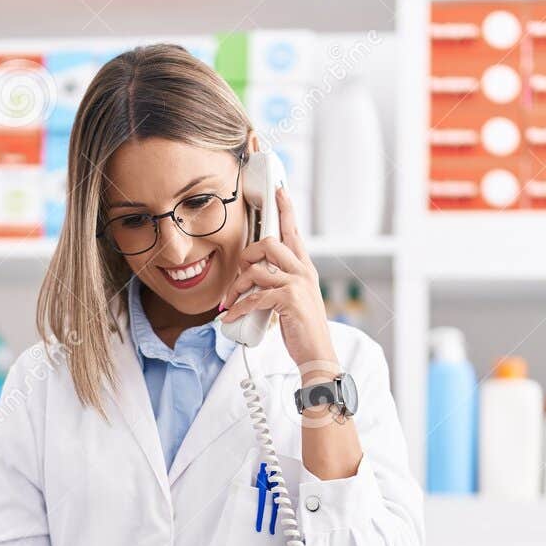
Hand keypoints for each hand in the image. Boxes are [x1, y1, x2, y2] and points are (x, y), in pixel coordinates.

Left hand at [218, 185, 338, 378]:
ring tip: (229, 303)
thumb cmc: (303, 330)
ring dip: (237, 287)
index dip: (286, 210)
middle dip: (247, 256)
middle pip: (269, 243)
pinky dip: (237, 308)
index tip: (280, 190)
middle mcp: (303, 271)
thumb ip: (279, 283)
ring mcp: (297, 284)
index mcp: (305, 269)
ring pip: (257, 270)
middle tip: (240, 274)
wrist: (317, 354)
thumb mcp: (293, 300)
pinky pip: (254, 296)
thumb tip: (254, 276)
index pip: (293, 232)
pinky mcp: (288, 299)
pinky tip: (229, 317)